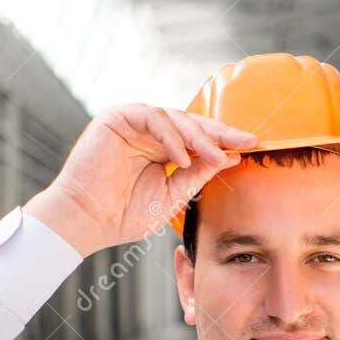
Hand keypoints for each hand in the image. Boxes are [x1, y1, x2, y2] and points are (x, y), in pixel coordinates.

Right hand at [24, 104, 257, 255]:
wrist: (87, 222)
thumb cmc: (123, 214)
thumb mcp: (172, 195)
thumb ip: (198, 174)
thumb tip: (231, 156)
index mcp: (160, 148)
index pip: (198, 138)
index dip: (224, 140)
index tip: (252, 145)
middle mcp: (148, 132)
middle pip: (191, 123)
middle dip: (220, 132)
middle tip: (245, 140)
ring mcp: (132, 123)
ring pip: (175, 117)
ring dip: (199, 137)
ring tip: (215, 156)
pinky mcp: (116, 117)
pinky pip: (152, 117)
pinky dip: (171, 136)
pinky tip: (182, 157)